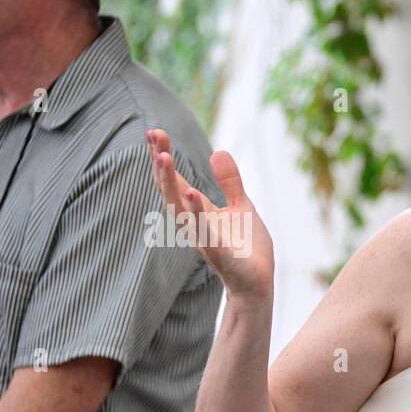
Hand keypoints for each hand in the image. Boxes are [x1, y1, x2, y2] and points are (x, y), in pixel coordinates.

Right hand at [145, 129, 274, 299]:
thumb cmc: (246, 247)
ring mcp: (202, 237)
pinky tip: (192, 191)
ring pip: (178, 208)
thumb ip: (230, 182)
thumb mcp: (241, 206)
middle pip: (169, 189)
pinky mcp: (218, 253)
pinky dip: (196, 212)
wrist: (258, 281)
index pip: (174, 179)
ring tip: (163, 156)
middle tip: (152, 134)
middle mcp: (192, 222)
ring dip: (169, 182)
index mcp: (196, 210)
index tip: (154, 130)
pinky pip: (203, 231)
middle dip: (159, 163)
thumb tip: (219, 152)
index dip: (162, 156)